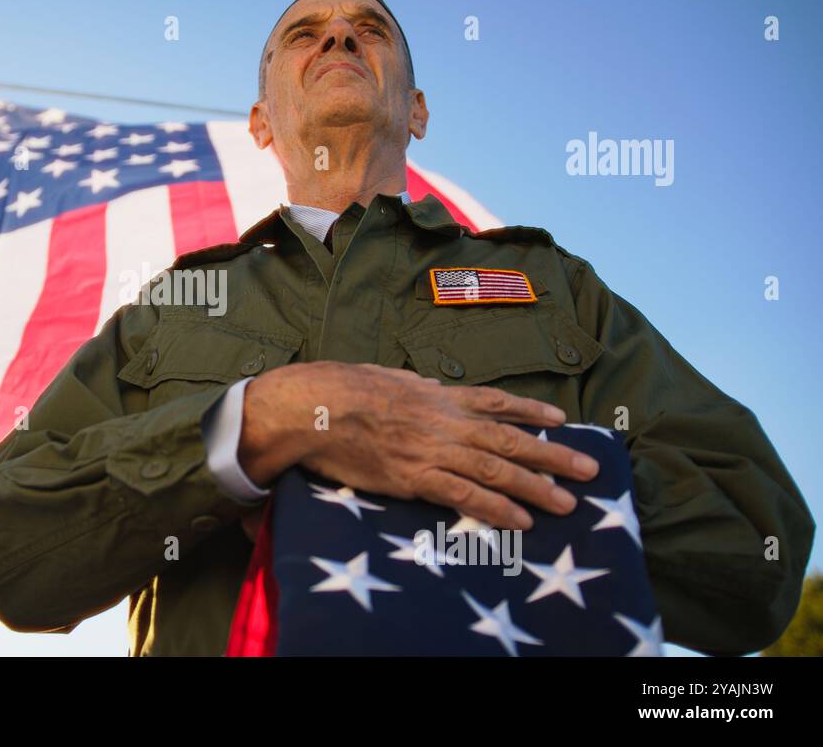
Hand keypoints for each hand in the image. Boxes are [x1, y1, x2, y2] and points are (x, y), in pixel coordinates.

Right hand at [237, 362, 599, 529]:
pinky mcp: (414, 477)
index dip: (530, 411)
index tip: (560, 419)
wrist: (312, 408)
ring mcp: (432, 449)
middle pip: (509, 438)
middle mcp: (444, 421)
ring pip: (496, 468)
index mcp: (436, 396)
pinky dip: (495, 508)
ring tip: (567, 504)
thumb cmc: (339, 389)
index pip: (494, 401)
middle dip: (552, 455)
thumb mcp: (385, 377)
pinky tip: (520, 521)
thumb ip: (414, 387)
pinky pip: (464, 494)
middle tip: (587, 469)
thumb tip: (429, 387)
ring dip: (535, 487)